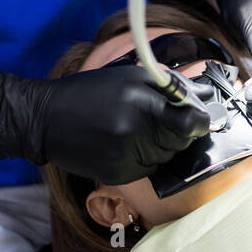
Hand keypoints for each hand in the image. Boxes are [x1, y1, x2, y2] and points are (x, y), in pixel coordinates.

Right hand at [0, 61, 211, 184]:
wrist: (45, 118)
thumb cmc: (90, 92)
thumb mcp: (129, 76)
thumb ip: (170, 86)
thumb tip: (205, 96)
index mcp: (139, 101)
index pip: (190, 120)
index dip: (201, 120)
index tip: (201, 116)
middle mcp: (133, 131)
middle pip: (181, 140)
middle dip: (179, 130)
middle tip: (161, 118)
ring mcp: (124, 156)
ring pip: (167, 156)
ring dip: (162, 144)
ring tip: (137, 128)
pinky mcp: (117, 175)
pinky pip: (149, 169)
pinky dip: (145, 158)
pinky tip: (125, 144)